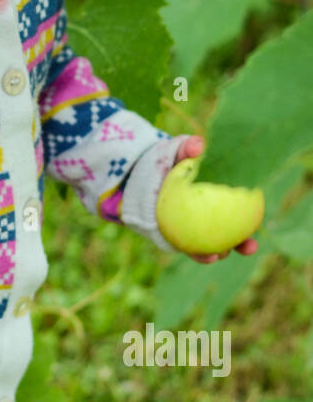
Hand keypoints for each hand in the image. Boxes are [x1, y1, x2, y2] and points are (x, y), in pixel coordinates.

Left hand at [171, 135, 259, 263]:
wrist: (142, 177)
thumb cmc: (168, 163)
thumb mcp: (177, 152)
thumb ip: (188, 148)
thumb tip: (199, 146)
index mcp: (220, 198)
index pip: (241, 208)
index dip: (253, 215)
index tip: (260, 219)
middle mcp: (212, 217)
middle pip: (233, 233)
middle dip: (244, 244)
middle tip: (250, 246)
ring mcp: (196, 230)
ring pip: (212, 246)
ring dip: (219, 253)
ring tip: (220, 255)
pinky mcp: (180, 240)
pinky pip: (190, 249)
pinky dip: (197, 253)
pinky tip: (204, 256)